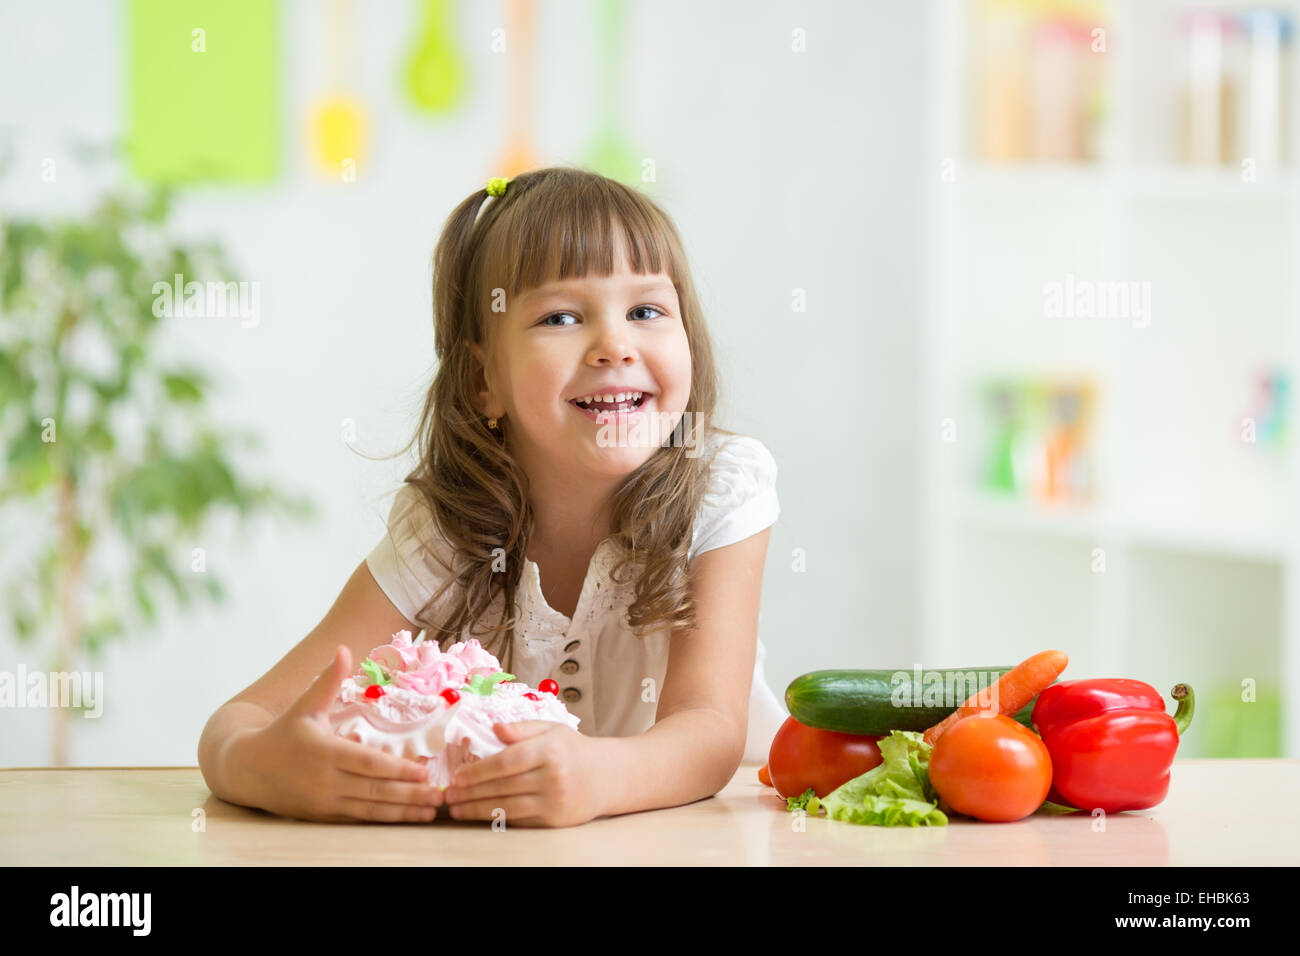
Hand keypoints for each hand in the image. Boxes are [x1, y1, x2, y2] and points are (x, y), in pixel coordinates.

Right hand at [233, 645, 445, 822]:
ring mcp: (324, 803)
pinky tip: (404, 818)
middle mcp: (326, 781)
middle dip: (409, 795)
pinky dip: (382, 821)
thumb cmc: (281, 733)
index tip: (425, 771)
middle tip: (439, 797)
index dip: (398, 769)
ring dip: (402, 813)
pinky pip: (357, 820)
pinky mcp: (322, 817)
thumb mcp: (304, 706)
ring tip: (430, 811)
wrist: (246, 770)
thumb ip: (327, 680)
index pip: (369, 764)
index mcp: (325, 752)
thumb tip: (344, 649)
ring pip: (369, 810)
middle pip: (375, 791)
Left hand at [442, 721, 606, 827]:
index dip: (479, 770)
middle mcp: (553, 776)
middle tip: (447, 795)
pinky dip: (497, 819)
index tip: (457, 776)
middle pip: (503, 786)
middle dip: (471, 792)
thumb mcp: (551, 729)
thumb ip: (522, 728)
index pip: (507, 761)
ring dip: (477, 810)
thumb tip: (494, 728)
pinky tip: (479, 816)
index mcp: (550, 749)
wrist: (608, 776)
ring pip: (508, 807)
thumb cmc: (574, 750)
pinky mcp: (555, 820)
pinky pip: (520, 820)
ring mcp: (555, 801)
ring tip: (456, 809)